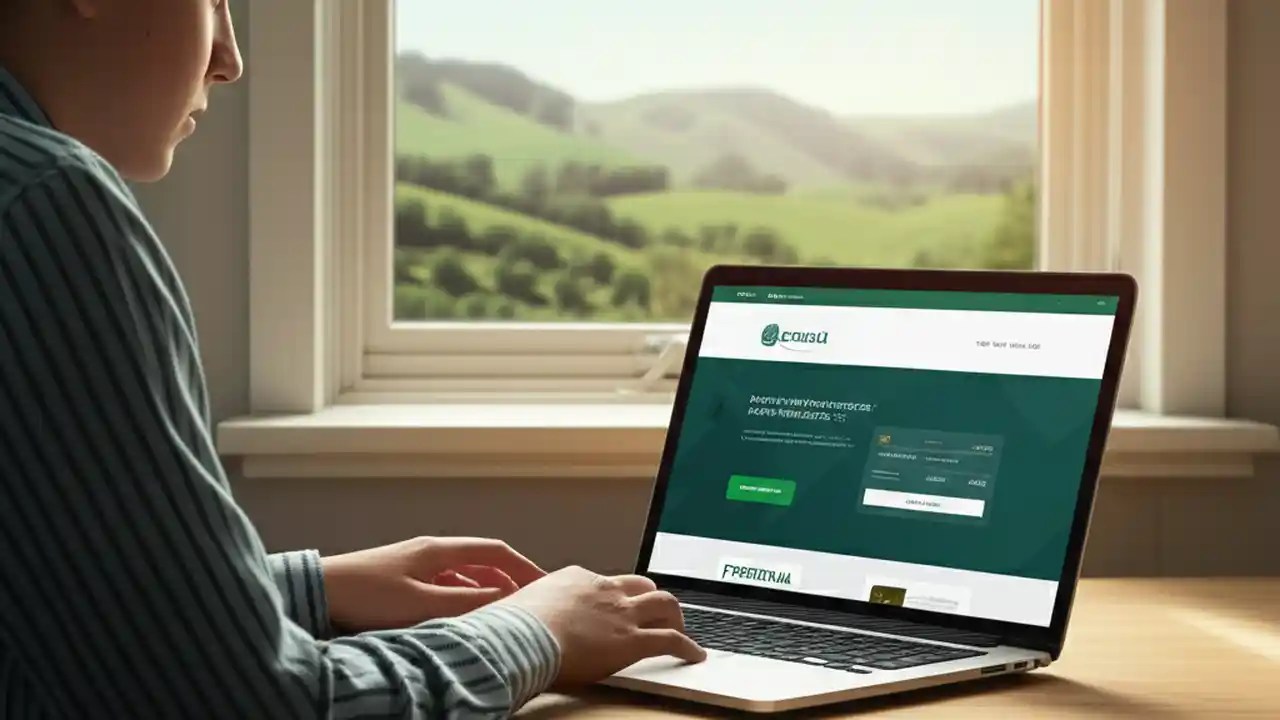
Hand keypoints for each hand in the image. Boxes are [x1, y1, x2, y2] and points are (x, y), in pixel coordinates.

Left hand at [321, 537, 545, 633]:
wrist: (319, 591)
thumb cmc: (367, 595)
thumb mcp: (422, 603)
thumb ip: (466, 601)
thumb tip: (504, 598)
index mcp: (439, 550)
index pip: (495, 551)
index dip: (523, 567)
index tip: (544, 584)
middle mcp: (430, 552)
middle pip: (481, 562)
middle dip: (508, 581)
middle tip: (527, 603)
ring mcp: (415, 565)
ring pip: (463, 576)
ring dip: (484, 592)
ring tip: (500, 613)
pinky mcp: (402, 580)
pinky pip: (444, 586)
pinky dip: (462, 599)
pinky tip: (463, 617)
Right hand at [497, 566, 705, 687]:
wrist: (521, 638)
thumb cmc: (510, 627)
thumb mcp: (518, 607)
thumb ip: (526, 610)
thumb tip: (509, 619)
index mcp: (576, 579)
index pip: (604, 583)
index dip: (611, 597)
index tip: (610, 609)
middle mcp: (604, 589)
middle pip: (640, 586)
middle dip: (650, 599)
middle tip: (654, 614)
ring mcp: (621, 613)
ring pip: (664, 604)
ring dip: (674, 616)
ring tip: (680, 629)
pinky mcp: (633, 641)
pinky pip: (670, 640)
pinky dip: (687, 647)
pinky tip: (694, 655)